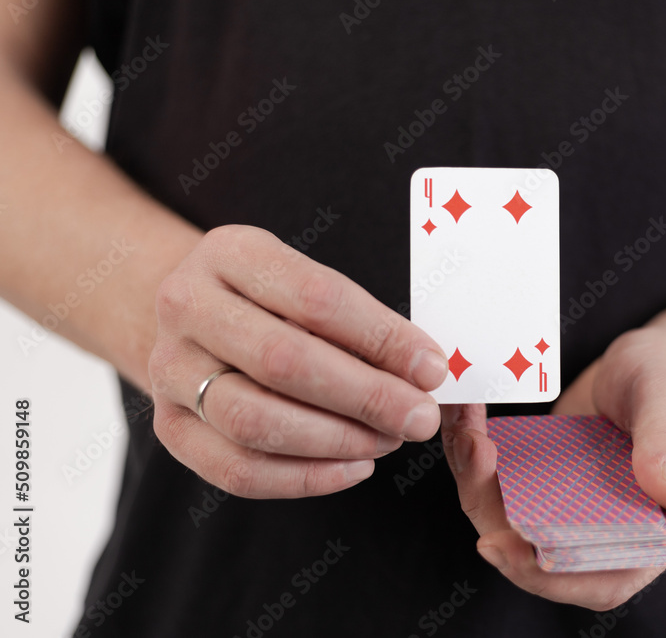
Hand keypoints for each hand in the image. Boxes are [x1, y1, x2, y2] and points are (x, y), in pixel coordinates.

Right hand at [149, 225, 448, 497]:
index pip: (317, 298)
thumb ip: (360, 321)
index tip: (431, 368)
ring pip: (254, 421)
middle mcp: (187, 306)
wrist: (193, 313)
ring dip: (336, 441)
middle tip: (419, 418)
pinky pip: (236, 469)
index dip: (382, 338)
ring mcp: (168, 368)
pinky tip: (353, 468)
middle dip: (366, 396)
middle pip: (283, 361)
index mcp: (232, 252)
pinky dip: (303, 478)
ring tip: (388, 440)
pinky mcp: (168, 424)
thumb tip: (424, 372)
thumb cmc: (271, 298)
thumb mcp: (307, 281)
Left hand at [442, 323, 665, 609]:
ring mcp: (581, 505)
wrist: (662, 351)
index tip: (506, 546)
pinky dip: (482, 462)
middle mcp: (619, 528)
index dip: (553, 578)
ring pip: (518, 523)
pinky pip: (510, 486)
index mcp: (665, 528)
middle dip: (499, 524)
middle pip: (547, 558)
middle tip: (475, 464)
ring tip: (468, 437)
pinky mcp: (555, 479)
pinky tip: (468, 424)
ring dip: (482, 488)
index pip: (607, 580)